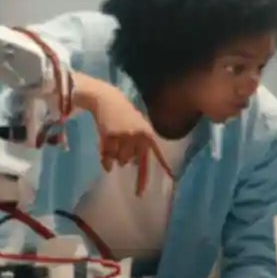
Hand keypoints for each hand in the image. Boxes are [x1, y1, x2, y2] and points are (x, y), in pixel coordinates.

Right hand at [73, 72, 171, 194]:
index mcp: (148, 133)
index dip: (165, 164)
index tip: (172, 177)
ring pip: (120, 160)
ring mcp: (124, 135)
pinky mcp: (110, 135)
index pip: (157, 151)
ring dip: (115, 157)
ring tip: (112, 145)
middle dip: (127, 161)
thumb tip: (134, 165)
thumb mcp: (138, 127)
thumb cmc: (124, 115)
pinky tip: (104, 154)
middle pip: (133, 162)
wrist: (107, 100)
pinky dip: (105, 159)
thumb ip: (139, 146)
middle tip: (125, 155)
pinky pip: (108, 156)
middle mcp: (138, 135)